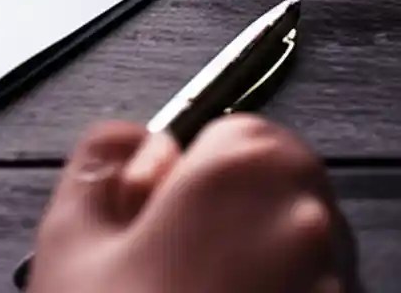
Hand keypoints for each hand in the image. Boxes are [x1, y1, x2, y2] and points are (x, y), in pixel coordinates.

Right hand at [29, 116, 357, 292]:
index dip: (184, 166)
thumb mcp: (68, 241)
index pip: (235, 126)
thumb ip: (97, 164)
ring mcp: (334, 287)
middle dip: (219, 213)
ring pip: (291, 248)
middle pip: (271, 186)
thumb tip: (127, 140)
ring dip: (246, 264)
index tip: (152, 204)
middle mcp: (308, 226)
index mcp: (242, 176)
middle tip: (155, 261)